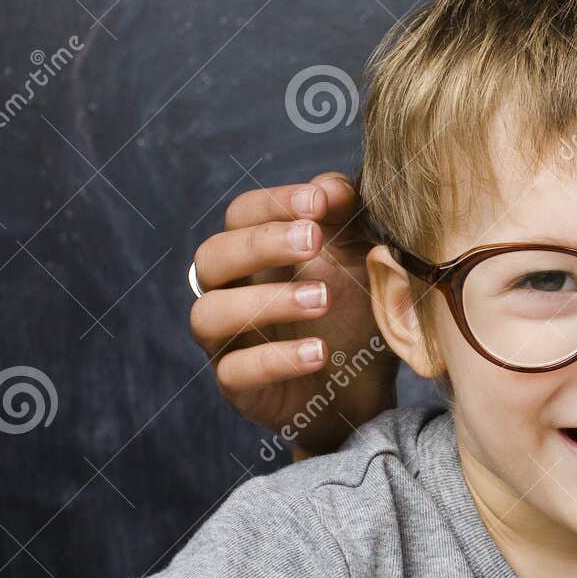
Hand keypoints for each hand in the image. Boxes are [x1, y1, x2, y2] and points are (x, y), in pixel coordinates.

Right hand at [190, 172, 393, 454]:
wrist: (366, 391)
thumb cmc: (355, 315)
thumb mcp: (360, 259)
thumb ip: (346, 217)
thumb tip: (332, 186)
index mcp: (254, 254)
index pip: (241, 214)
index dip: (275, 203)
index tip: (321, 202)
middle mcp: (229, 293)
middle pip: (212, 257)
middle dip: (261, 244)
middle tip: (312, 240)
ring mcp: (228, 343)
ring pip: (210, 315)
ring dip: (265, 301)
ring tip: (322, 300)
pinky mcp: (239, 390)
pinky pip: (235, 373)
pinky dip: (275, 360)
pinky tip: (318, 352)